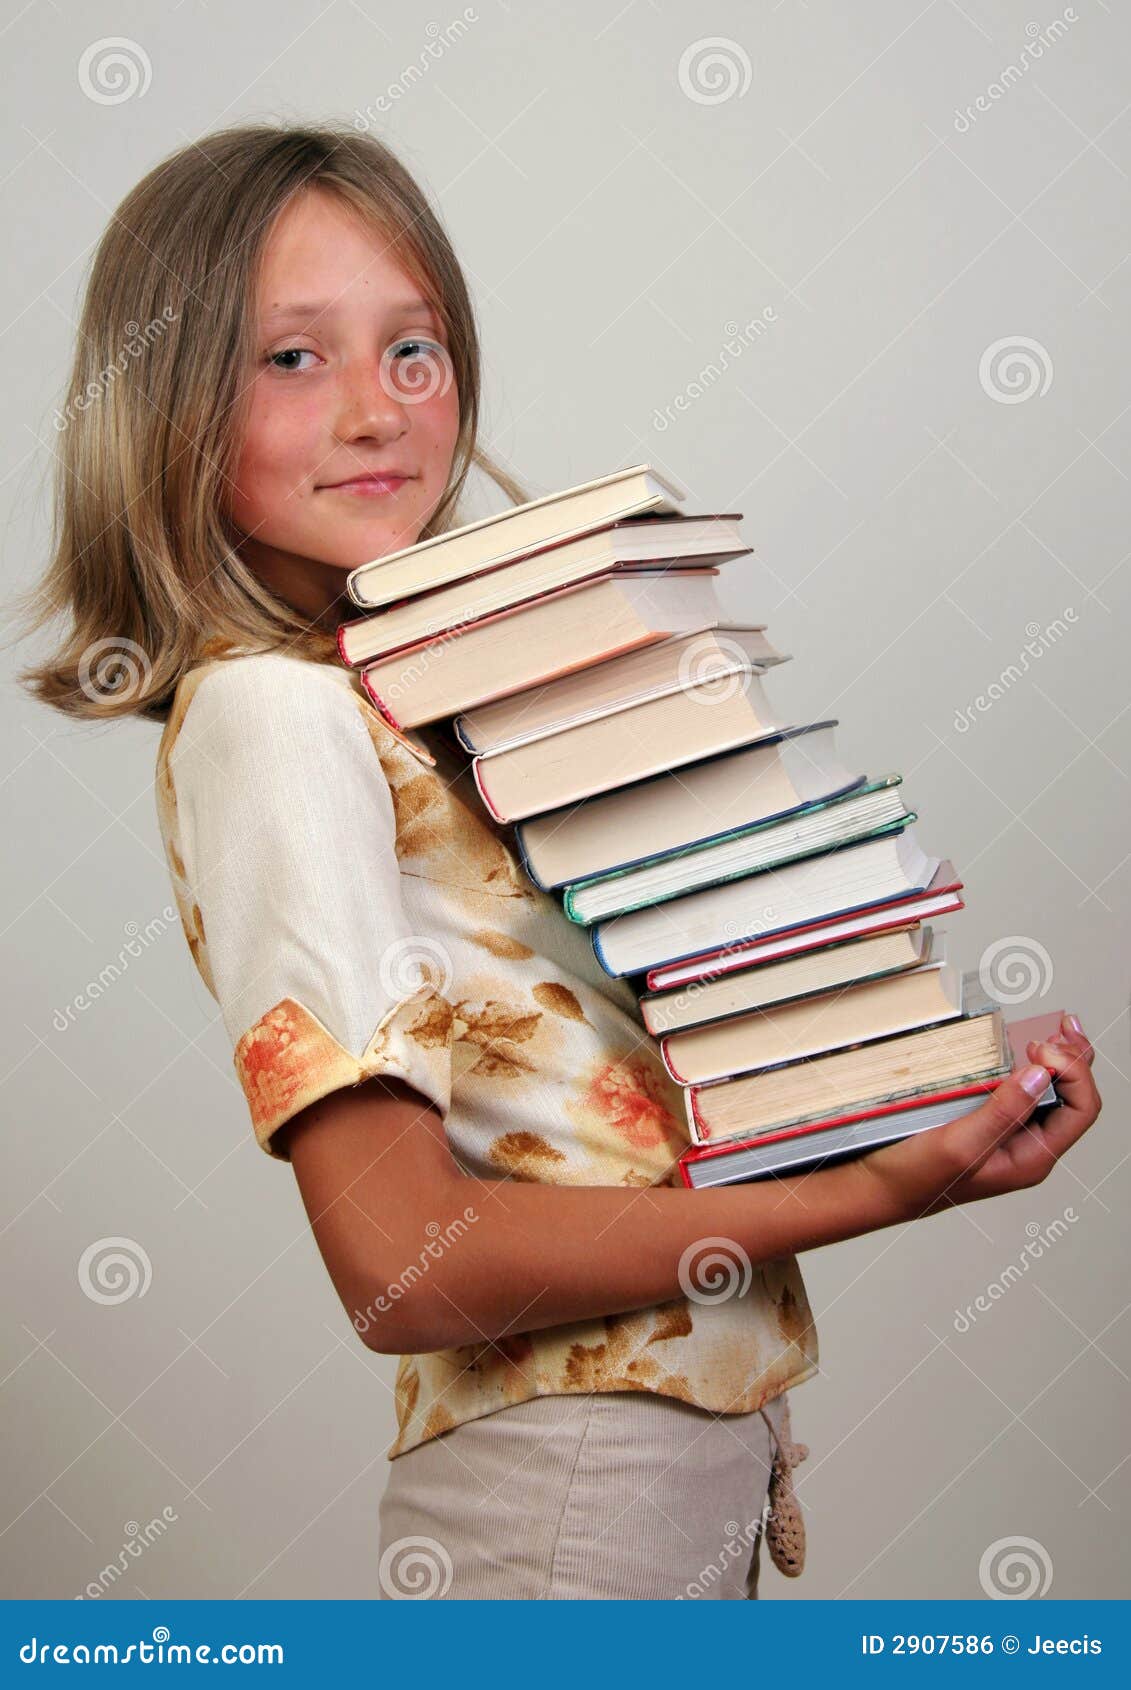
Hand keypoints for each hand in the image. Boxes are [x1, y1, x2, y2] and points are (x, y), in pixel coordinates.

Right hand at [854, 1013, 1100, 1222]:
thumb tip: (1040, 1075)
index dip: (1073, 1072)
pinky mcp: (985, 1121)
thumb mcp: (961, 1144)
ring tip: (1055, 1029)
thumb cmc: (915, 1178)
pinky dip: (1026, 1065)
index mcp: (1032, 1158)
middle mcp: (1027, 1146)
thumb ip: (1003, 1111)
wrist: (876, 1186)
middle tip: (1061, 1026)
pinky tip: (1021, 1047)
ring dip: (1056, 1059)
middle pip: (1073, 1097)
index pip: (1081, 1109)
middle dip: (1074, 1059)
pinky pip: (1018, 1091)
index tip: (1040, 1048)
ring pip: (1050, 1092)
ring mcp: (1008, 1133)